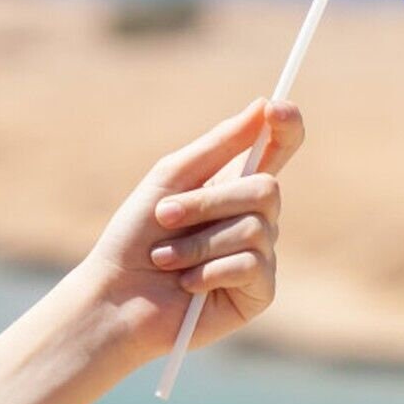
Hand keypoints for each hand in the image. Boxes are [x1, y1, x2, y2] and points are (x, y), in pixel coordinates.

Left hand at [80, 98, 304, 363]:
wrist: (115, 297)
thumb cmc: (135, 236)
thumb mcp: (171, 178)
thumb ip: (220, 143)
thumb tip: (263, 106)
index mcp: (236, 186)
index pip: (280, 149)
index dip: (288, 127)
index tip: (277, 109)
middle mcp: (257, 218)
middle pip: (267, 188)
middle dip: (208, 202)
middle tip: (164, 215)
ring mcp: (262, 255)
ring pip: (254, 228)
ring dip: (198, 243)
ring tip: (166, 259)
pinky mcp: (260, 292)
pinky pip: (251, 265)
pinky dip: (209, 272)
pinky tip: (187, 285)